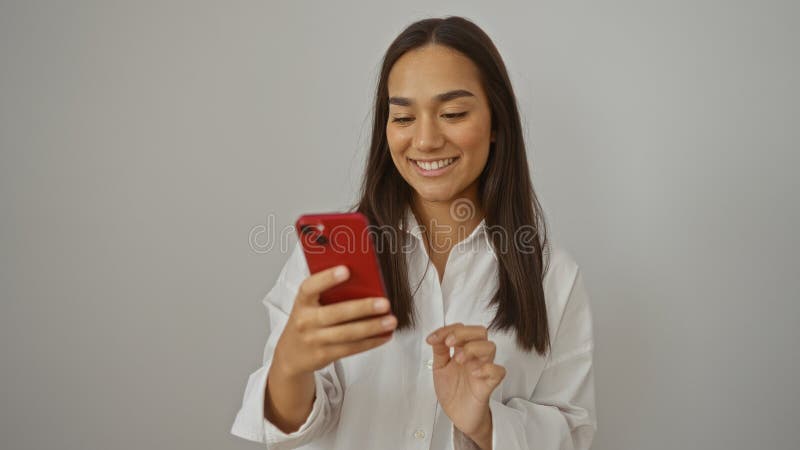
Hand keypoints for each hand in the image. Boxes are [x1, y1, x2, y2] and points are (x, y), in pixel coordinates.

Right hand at [272, 264, 396, 377]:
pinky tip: (384, 335)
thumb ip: (327, 293)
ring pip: (347, 333)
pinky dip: (370, 342)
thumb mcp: (309, 305)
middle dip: (362, 308)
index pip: (310, 287)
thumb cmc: (307, 322)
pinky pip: (351, 348)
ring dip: (372, 327)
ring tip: (390, 320)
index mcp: (302, 302)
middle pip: (336, 313)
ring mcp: (314, 340)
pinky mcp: (324, 355)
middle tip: (384, 303)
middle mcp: (306, 321)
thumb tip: (361, 281)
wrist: (291, 354)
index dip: (327, 278)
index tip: (346, 270)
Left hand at [426, 323, 505, 446]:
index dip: (447, 329)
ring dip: (473, 348)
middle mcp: (475, 356)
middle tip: (449, 343)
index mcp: (463, 350)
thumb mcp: (440, 368)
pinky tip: (474, 373)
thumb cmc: (452, 390)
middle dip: (463, 333)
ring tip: (458, 360)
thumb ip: (439, 351)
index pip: (461, 329)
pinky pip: (498, 371)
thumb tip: (434, 336)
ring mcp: (483, 369)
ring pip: (490, 347)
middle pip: (480, 332)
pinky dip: (487, 368)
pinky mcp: (489, 384)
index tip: (432, 339)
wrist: (458, 415)